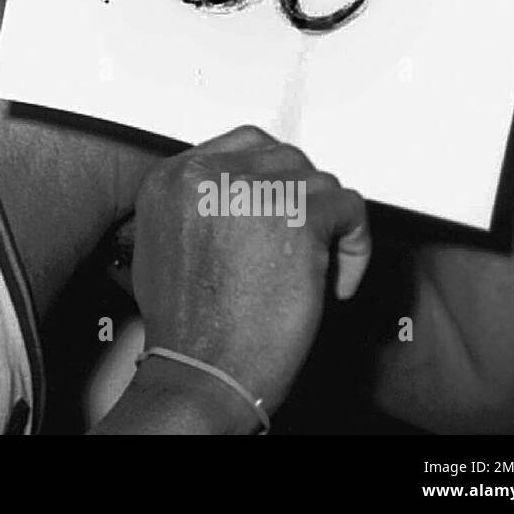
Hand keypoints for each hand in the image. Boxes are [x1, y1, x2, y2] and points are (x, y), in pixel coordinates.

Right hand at [130, 126, 370, 425]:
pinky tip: (334, 280)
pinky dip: (353, 246)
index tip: (283, 205)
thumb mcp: (160, 243)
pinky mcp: (297, 217)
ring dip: (326, 225)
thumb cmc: (184, 324)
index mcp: (172, 177)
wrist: (200, 368)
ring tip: (316, 268)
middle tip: (305, 239)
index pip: (243, 145)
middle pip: (284, 158)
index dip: (272, 177)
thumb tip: (241, 195)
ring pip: (319, 182)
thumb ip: (196, 205)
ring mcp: (254, 191)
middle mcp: (209, 174)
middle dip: (301, 199)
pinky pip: (349, 208)